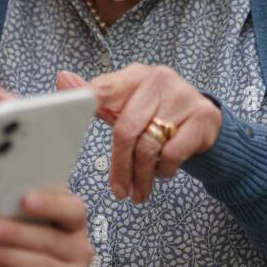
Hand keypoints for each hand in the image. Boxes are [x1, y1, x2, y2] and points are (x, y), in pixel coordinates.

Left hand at [0, 188, 90, 266]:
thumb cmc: (9, 252)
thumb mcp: (6, 226)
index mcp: (73, 223)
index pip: (73, 209)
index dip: (51, 204)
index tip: (25, 199)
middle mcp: (81, 251)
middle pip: (51, 239)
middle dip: (16, 232)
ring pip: (43, 266)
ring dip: (8, 256)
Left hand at [57, 64, 221, 203]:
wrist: (205, 122)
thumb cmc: (156, 114)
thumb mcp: (126, 106)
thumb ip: (95, 98)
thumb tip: (62, 78)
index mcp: (135, 75)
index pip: (104, 89)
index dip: (86, 107)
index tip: (69, 125)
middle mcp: (158, 80)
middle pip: (126, 129)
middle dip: (120, 166)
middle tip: (118, 191)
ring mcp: (183, 97)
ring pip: (149, 145)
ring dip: (141, 175)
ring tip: (138, 191)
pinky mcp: (202, 117)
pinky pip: (173, 153)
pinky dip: (163, 170)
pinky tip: (162, 173)